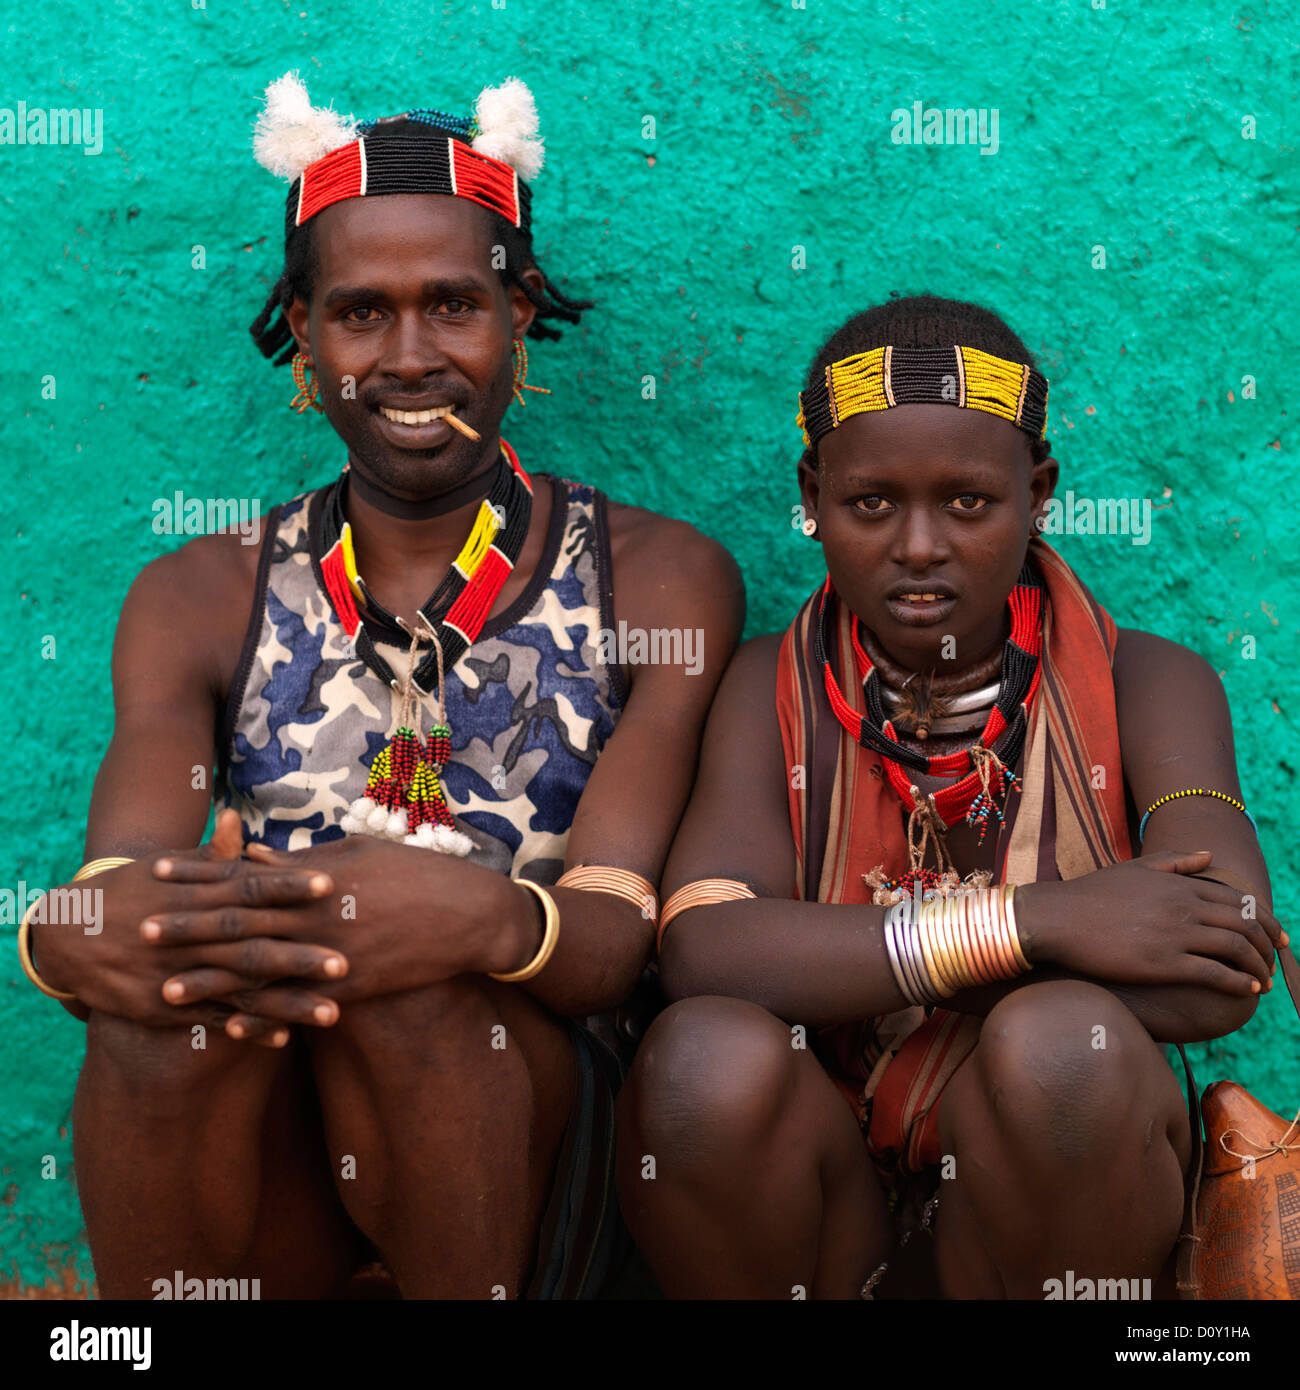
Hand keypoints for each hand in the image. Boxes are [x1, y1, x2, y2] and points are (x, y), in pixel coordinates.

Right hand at [36, 811, 347, 1042]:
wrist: (65, 935)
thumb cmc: (130, 893)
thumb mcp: (165, 870)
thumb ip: (209, 854)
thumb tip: (235, 818)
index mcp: (197, 895)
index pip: (250, 888)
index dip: (289, 887)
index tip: (329, 887)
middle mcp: (191, 935)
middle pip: (252, 944)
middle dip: (299, 955)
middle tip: (346, 962)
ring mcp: (178, 974)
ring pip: (240, 989)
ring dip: (288, 1002)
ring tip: (334, 1013)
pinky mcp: (166, 1006)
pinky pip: (213, 1018)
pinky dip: (246, 1026)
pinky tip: (283, 1035)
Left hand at [141, 833, 535, 1039]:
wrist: (471, 916)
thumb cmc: (417, 873)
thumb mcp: (361, 853)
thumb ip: (304, 861)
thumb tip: (254, 857)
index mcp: (318, 878)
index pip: (246, 876)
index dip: (201, 875)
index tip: (160, 872)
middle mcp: (319, 917)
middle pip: (242, 925)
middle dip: (190, 929)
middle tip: (143, 932)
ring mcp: (334, 957)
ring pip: (262, 973)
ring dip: (212, 982)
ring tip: (166, 992)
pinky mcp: (352, 989)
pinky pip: (299, 1007)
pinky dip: (263, 1017)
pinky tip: (230, 1026)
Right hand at [1017, 849, 1286, 996]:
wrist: (1057, 918)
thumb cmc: (1091, 894)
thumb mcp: (1134, 867)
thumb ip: (1175, 860)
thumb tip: (1210, 856)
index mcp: (1180, 884)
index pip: (1239, 901)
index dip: (1265, 920)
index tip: (1277, 936)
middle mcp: (1184, 906)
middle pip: (1245, 925)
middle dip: (1268, 946)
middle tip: (1275, 962)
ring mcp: (1175, 935)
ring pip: (1236, 950)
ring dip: (1259, 967)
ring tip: (1264, 982)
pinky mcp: (1163, 963)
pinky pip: (1215, 974)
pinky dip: (1239, 983)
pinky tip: (1248, 991)